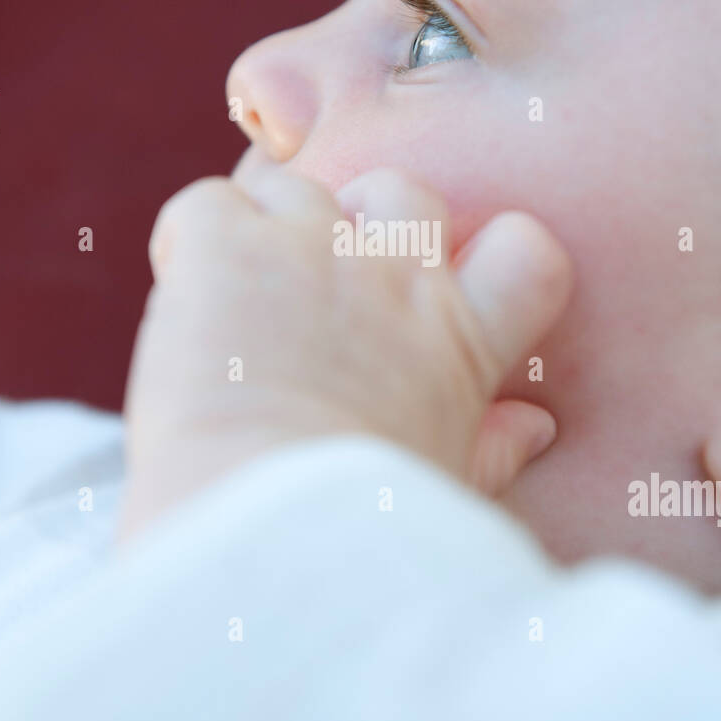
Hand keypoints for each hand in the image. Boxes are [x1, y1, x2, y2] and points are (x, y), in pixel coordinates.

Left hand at [120, 166, 571, 535]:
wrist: (269, 533)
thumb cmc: (365, 532)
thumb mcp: (449, 486)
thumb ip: (494, 445)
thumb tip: (537, 428)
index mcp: (461, 337)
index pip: (529, 252)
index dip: (492, 252)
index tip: (448, 282)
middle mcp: (396, 274)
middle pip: (402, 190)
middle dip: (363, 215)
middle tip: (317, 286)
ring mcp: (312, 249)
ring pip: (292, 187)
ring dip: (264, 232)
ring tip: (234, 307)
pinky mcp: (228, 247)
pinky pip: (206, 208)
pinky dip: (187, 243)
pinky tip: (183, 299)